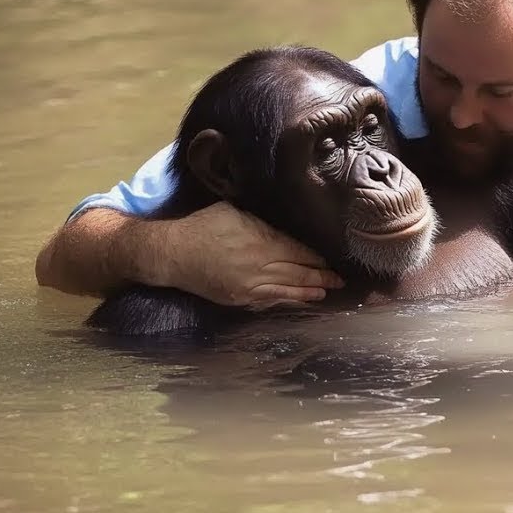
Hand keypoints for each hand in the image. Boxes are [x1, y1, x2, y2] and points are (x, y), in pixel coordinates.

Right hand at [157, 201, 344, 309]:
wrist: (172, 254)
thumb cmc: (202, 226)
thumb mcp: (234, 212)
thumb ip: (261, 223)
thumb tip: (281, 231)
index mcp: (260, 243)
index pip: (298, 253)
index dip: (316, 258)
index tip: (330, 259)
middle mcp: (259, 268)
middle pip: (298, 273)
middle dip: (321, 276)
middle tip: (341, 279)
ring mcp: (250, 287)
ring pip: (287, 290)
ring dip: (309, 291)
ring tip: (327, 291)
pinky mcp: (239, 299)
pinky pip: (270, 300)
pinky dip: (288, 299)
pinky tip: (300, 300)